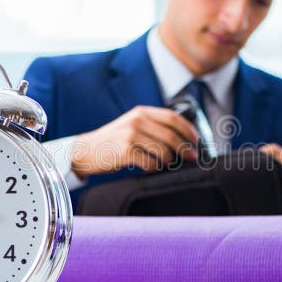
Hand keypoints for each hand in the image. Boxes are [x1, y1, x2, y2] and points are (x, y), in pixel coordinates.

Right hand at [71, 106, 199, 177]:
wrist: (85, 151)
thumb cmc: (112, 142)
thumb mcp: (131, 125)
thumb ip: (151, 126)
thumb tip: (181, 140)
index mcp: (141, 112)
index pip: (172, 117)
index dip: (188, 129)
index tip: (196, 140)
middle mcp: (137, 120)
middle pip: (171, 135)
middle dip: (185, 148)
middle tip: (191, 157)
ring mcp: (131, 135)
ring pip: (163, 150)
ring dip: (170, 161)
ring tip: (168, 165)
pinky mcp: (126, 151)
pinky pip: (151, 163)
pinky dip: (155, 168)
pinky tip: (151, 169)